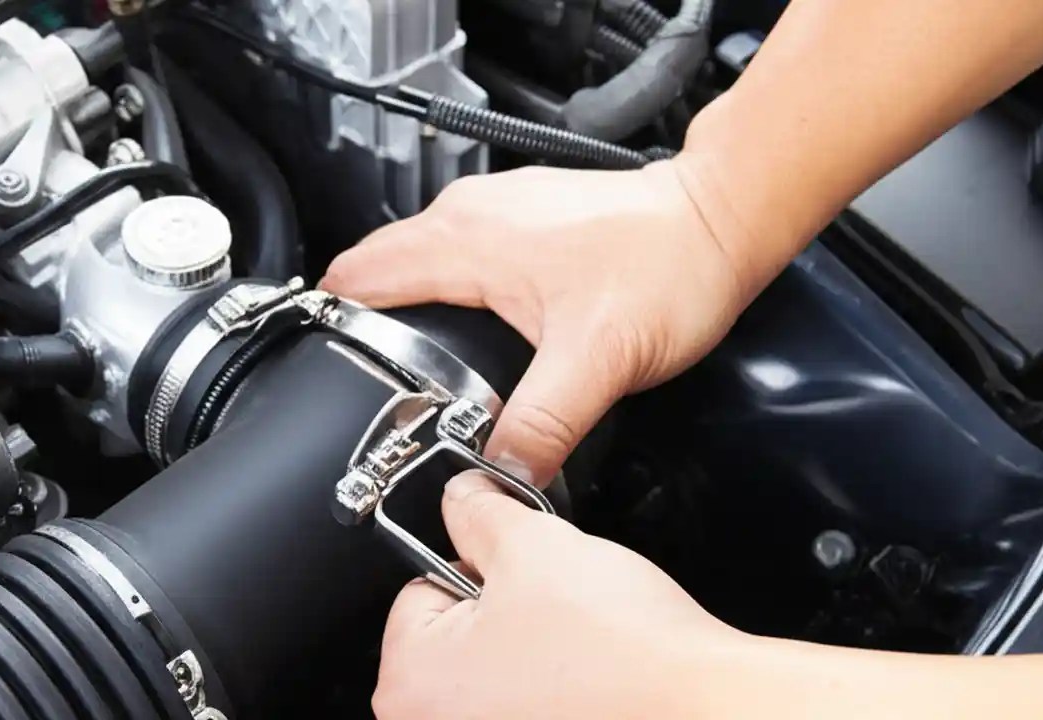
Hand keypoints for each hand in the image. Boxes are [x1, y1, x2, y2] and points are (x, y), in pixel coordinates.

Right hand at [321, 160, 749, 483]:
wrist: (720, 221)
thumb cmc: (668, 266)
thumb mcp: (598, 362)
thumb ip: (540, 426)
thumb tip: (496, 474)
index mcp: (465, 241)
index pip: (359, 275)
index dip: (334, 322)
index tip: (322, 362)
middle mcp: (470, 213)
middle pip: (377, 264)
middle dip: (360, 317)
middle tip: (366, 378)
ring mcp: (496, 209)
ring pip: (414, 254)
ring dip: (400, 299)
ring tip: (406, 358)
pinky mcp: (521, 215)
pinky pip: (452, 247)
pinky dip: (439, 283)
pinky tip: (463, 321)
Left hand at [372, 471, 749, 718]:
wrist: (705, 710)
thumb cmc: (620, 652)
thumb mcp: (532, 545)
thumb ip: (479, 512)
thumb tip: (461, 497)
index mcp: (410, 684)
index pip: (421, 588)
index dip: (479, 565)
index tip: (520, 571)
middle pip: (455, 634)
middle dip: (503, 609)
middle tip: (556, 607)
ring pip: (496, 673)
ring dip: (530, 651)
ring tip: (579, 646)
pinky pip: (530, 706)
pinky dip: (556, 691)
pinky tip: (591, 684)